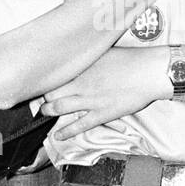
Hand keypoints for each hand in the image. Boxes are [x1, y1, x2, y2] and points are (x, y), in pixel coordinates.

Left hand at [41, 47, 167, 139]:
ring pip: (59, 107)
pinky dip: (66, 131)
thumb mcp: (105, 50)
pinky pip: (79, 125)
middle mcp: (81, 82)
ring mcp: (90, 99)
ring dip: (47, 111)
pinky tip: (58, 135)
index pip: (53, 74)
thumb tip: (78, 54)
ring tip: (42, 113)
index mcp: (82, 65)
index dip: (43, 80)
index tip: (37, 82)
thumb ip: (88, 55)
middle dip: (41, 96)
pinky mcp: (101, 113)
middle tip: (35, 99)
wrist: (149, 71)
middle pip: (51, 91)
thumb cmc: (131, 59)